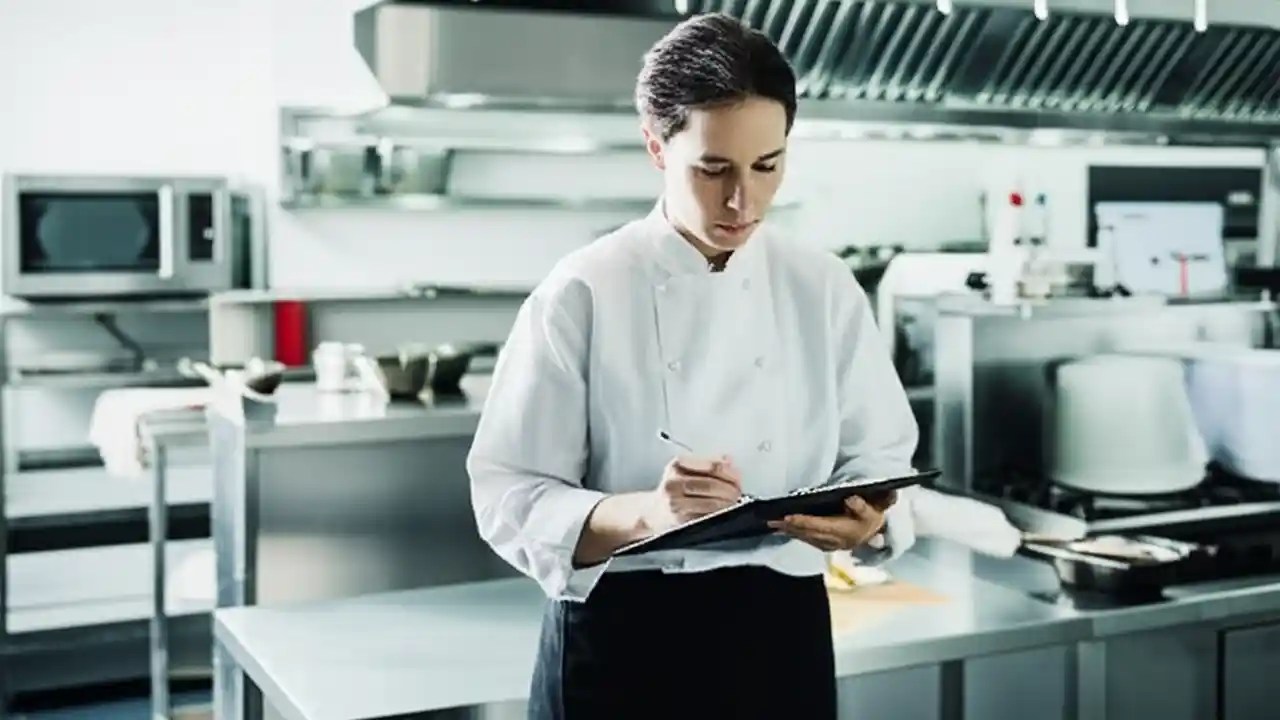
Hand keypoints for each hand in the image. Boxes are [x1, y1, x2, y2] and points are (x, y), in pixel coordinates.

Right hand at [643, 455, 741, 532]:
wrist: (651, 512)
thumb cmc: (672, 490)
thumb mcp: (685, 469)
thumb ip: (708, 463)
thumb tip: (730, 461)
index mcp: (677, 465)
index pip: (713, 466)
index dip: (731, 473)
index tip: (739, 478)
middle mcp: (674, 483)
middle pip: (712, 485)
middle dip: (731, 490)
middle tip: (739, 492)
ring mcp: (675, 503)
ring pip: (711, 503)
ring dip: (728, 504)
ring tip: (733, 503)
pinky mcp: (679, 521)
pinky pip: (706, 517)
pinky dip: (719, 515)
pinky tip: (723, 513)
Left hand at [767, 491, 896, 551]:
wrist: (876, 531)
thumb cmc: (872, 516)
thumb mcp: (874, 508)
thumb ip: (863, 506)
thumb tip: (851, 499)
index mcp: (846, 532)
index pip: (821, 526)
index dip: (804, 522)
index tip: (789, 517)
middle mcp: (835, 540)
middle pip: (809, 533)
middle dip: (790, 527)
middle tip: (772, 520)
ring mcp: (829, 544)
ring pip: (806, 538)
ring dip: (788, 532)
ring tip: (773, 524)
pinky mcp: (825, 545)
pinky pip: (807, 540)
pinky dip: (794, 534)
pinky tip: (783, 529)